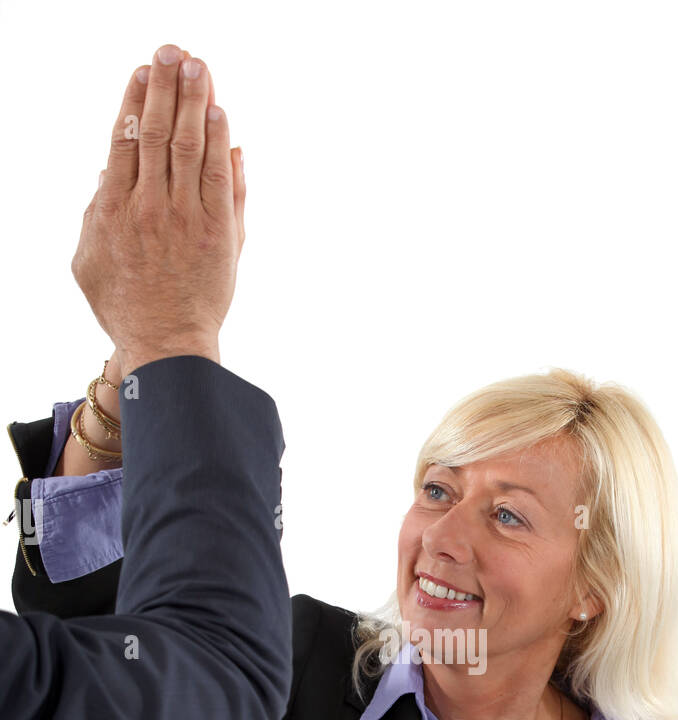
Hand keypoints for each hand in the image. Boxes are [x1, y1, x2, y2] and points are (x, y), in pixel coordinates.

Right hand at [71, 43, 245, 377]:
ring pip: (190, 145)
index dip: (135, 99)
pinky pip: (221, 178)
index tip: (143, 69)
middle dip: (165, 85)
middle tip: (174, 50)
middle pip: (157, 131)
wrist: (166, 345)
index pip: (125, 139)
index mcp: (115, 208)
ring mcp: (186, 217)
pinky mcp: (220, 233)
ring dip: (195, 101)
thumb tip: (108, 171)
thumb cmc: (125, 307)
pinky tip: (221, 114)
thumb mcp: (88, 260)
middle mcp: (150, 206)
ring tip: (199, 66)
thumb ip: (95, 213)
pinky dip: (221, 144)